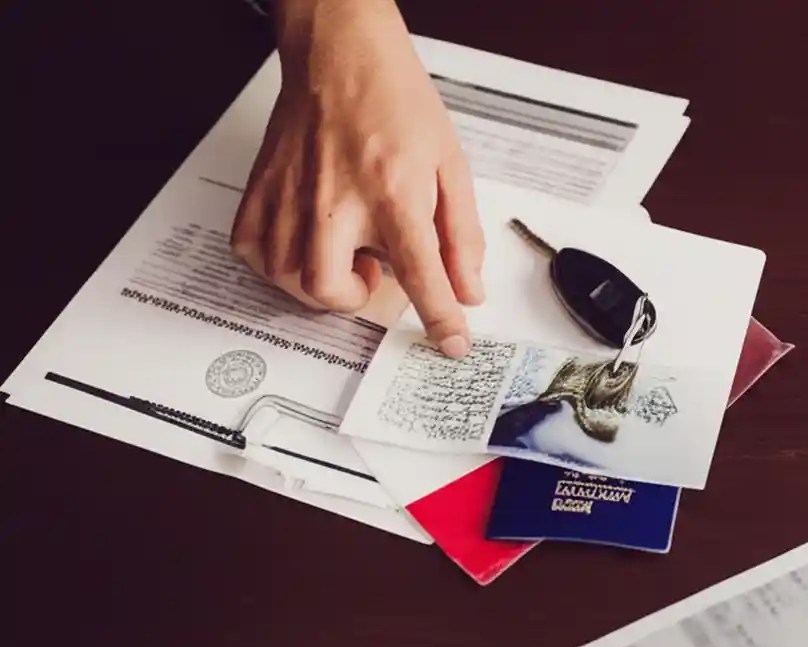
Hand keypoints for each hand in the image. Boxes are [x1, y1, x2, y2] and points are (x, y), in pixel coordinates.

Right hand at [231, 0, 483, 356]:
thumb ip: (461, 234)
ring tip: (342, 255)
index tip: (451, 343)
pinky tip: (303, 246)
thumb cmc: (397, 103)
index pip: (421, 274)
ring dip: (319, 285)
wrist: (342, 55)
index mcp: (394, 193)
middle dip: (354, 302)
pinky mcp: (261, 187)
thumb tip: (468, 288)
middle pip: (329, 289)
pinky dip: (276, 264)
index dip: (440, 319)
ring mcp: (291, 194)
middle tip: (373, 278)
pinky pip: (252, 251)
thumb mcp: (450, 165)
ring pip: (287, 278)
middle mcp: (337, 199)